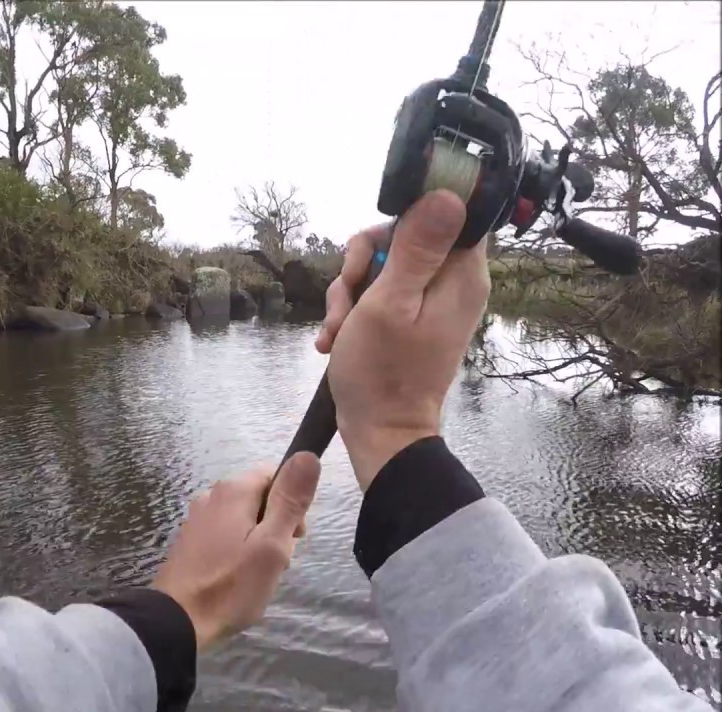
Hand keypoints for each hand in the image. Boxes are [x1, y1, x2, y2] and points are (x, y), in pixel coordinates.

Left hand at [151, 454, 320, 650]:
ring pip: (244, 519)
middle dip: (276, 526)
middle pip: (260, 498)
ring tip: (258, 576)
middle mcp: (211, 495)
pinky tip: (239, 578)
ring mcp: (197, 518)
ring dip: (259, 542)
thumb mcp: (272, 545)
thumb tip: (307, 455)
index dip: (292, 503)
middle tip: (277, 562)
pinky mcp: (190, 540)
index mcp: (233, 491)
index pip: (275, 475)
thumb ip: (290, 501)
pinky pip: (226, 534)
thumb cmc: (231, 586)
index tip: (295, 537)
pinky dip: (239, 551)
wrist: (178, 621)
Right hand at [315, 190, 489, 490]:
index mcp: (461, 274)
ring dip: (350, 291)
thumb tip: (448, 194)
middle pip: (405, 236)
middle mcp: (454, 282)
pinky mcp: (411, 317)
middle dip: (364, 263)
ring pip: (384, 265)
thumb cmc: (382, 371)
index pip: (449, 210)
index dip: (407, 218)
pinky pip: (380, 293)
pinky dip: (354, 311)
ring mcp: (431, 301)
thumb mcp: (389, 302)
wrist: (378, 431)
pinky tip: (336, 337)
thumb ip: (416, 247)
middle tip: (349, 295)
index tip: (378, 248)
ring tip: (339, 326)